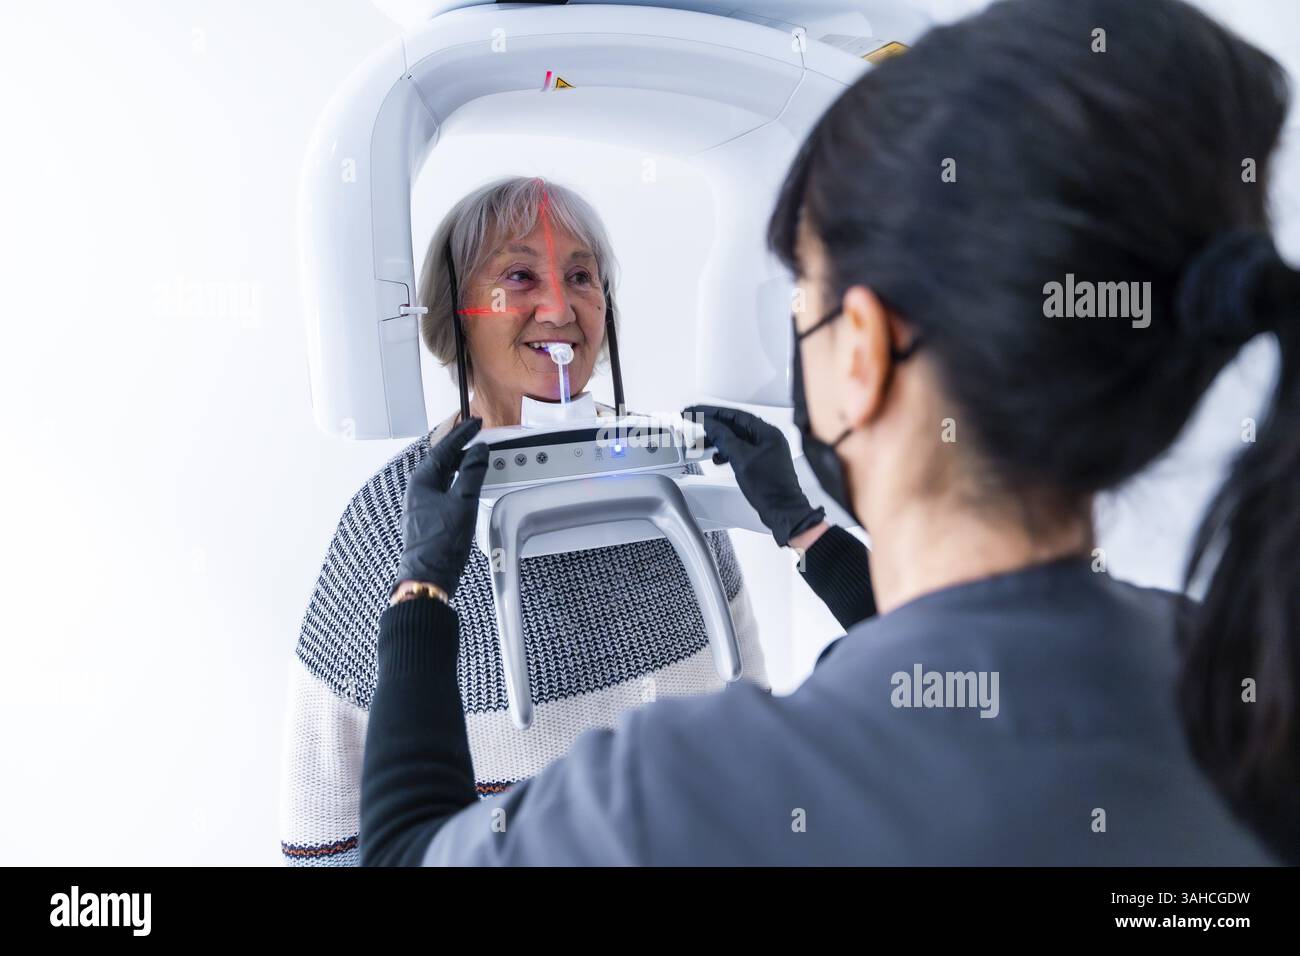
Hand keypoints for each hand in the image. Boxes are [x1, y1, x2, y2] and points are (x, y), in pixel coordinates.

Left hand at [393, 418, 489, 597]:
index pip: (445, 448)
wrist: (429, 575)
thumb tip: (479, 452)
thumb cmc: (440, 543)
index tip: (475, 423)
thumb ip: (473, 473)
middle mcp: (419, 490)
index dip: (462, 434)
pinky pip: (445, 488)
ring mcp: (423, 504)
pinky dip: (459, 480)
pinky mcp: (430, 516)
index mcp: (422, 481)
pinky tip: (468, 483)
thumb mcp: (463, 502)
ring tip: (475, 454)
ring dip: (460, 463)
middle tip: (476, 434)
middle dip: (460, 445)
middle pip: (442, 459)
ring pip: (443, 474)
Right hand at [683, 404, 824, 547]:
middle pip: (733, 426)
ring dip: (716, 441)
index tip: (695, 411)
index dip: (711, 412)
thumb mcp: (741, 459)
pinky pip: (738, 451)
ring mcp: (764, 451)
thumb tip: (710, 424)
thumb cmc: (770, 488)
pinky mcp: (760, 463)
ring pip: (734, 439)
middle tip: (693, 423)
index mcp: (767, 432)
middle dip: (712, 426)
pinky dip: (725, 453)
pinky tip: (717, 458)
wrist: (782, 511)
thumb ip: (724, 439)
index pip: (734, 415)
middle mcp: (767, 439)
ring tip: (700, 445)